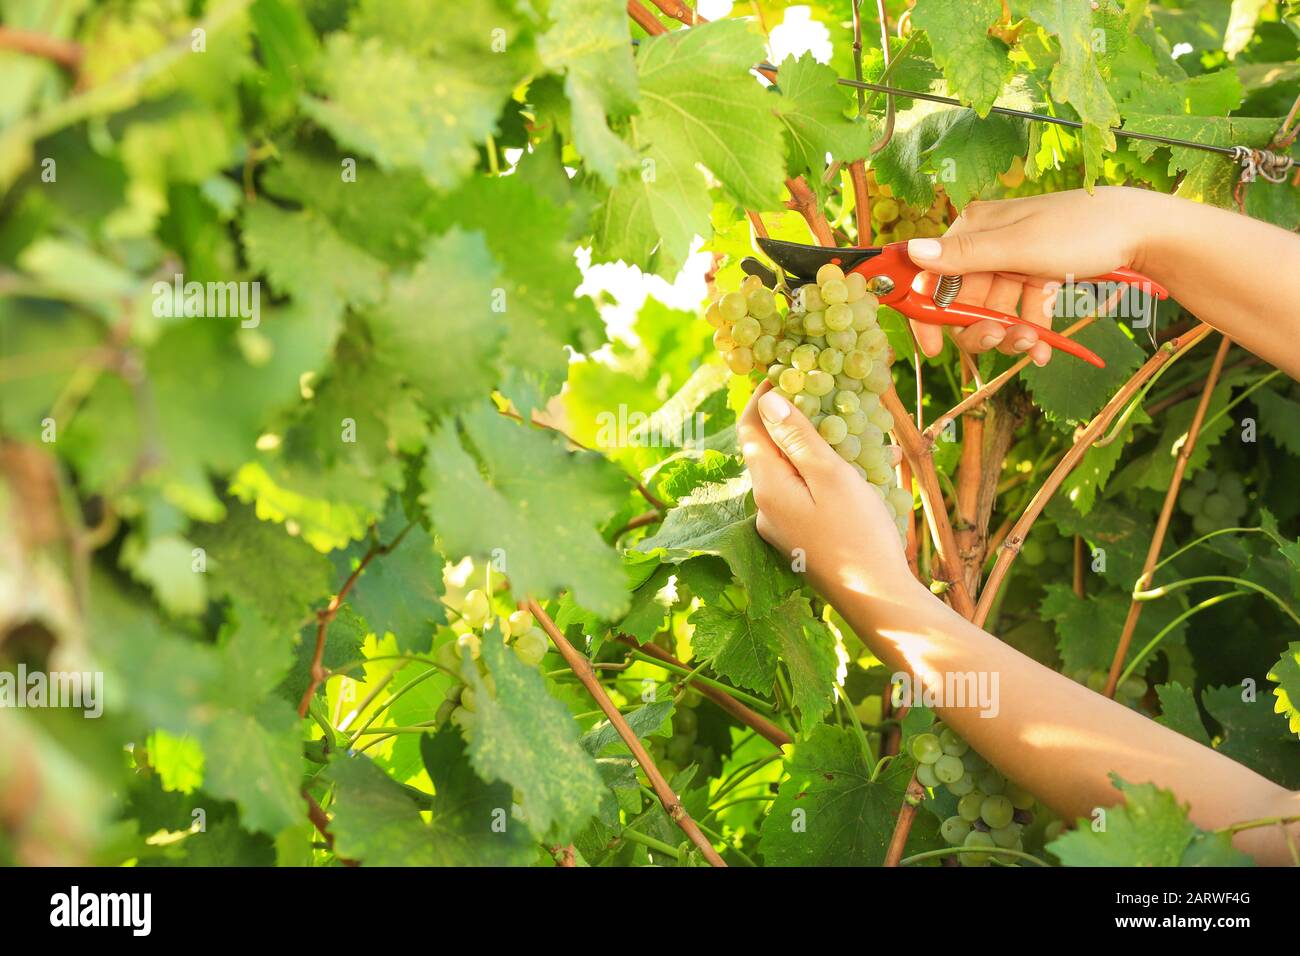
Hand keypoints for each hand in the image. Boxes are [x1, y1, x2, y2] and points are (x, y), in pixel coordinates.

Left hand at [738, 380, 911, 601]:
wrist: (878, 600)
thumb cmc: (859, 534)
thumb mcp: (831, 476)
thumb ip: (798, 437)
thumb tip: (768, 401)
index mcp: (767, 487)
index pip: (750, 429)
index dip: (763, 398)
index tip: (787, 372)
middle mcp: (765, 508)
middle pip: (769, 451)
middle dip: (793, 420)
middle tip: (825, 395)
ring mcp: (782, 527)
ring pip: (790, 473)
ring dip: (814, 448)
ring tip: (850, 432)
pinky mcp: (801, 540)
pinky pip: (805, 496)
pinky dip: (824, 475)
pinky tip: (859, 471)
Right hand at [905, 186, 1161, 365]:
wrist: (1146, 233)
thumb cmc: (1084, 230)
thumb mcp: (1020, 247)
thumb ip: (965, 255)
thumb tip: (911, 251)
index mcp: (974, 228)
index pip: (931, 274)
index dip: (926, 312)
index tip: (931, 347)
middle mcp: (988, 244)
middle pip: (961, 301)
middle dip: (978, 328)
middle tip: (998, 341)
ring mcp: (1014, 263)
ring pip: (992, 312)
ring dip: (1007, 335)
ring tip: (1032, 345)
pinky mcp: (1037, 277)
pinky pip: (1020, 312)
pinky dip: (1029, 333)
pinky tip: (1042, 350)